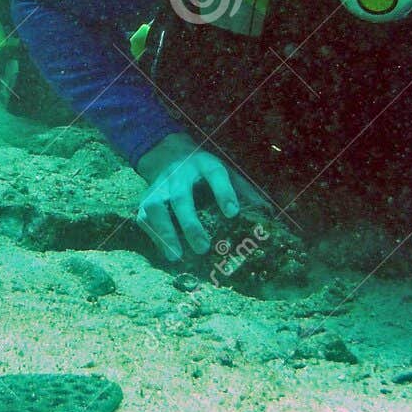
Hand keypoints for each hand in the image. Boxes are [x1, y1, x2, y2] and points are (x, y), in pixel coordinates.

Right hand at [135, 133, 245, 260]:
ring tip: (176, 256)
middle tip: (203, 247)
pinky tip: (168, 253)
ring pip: (156, 208)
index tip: (233, 213)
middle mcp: (178, 175)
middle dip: (191, 224)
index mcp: (203, 165)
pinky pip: (145, 218)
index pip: (215, 174)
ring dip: (165, 232)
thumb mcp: (225, 171)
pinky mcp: (145, 200)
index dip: (224, 193)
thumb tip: (266, 212)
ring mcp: (159, 187)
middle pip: (182, 198)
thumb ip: (243, 190)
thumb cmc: (204, 172)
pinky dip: (154, 237)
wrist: (169, 155)